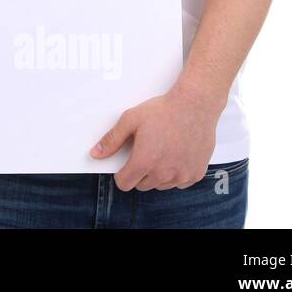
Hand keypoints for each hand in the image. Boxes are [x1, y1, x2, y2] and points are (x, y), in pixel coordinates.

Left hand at [88, 84, 225, 190]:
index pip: (124, 184)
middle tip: (146, 152)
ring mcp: (181, 176)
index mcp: (144, 161)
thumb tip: (95, 154)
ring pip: (161, 185)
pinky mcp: (196, 174)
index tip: (125, 165)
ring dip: (158, 174)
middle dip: (139, 172)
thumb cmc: (163, 111)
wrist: (195, 105)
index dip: (121, 174)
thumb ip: (111, 140)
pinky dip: (176, 174)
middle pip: (142, 185)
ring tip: (162, 151)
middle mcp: (163, 173)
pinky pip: (180, 183)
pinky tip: (176, 155)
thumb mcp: (130, 120)